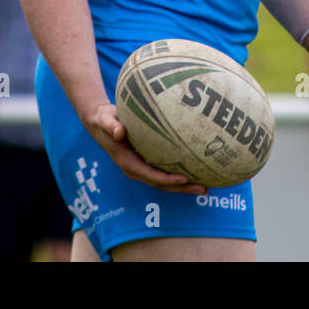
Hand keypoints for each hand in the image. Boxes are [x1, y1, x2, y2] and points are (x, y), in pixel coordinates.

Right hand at [82, 103, 206, 194]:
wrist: (101, 123)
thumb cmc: (105, 120)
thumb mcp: (106, 120)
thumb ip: (111, 126)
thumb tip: (119, 132)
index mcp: (129, 163)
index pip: (151, 176)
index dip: (168, 180)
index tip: (184, 179)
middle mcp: (137, 169)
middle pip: (162, 184)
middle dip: (183, 188)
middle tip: (205, 189)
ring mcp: (143, 168)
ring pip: (166, 182)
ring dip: (185, 186)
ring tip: (207, 185)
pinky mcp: (148, 163)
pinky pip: (166, 171)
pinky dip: (181, 174)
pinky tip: (198, 170)